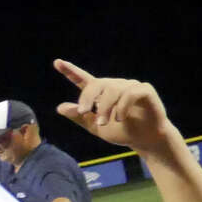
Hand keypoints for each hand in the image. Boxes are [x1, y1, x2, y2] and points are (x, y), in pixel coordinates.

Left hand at [54, 59, 168, 152]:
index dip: (70, 71)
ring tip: (102, 123)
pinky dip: (122, 106)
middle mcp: (115, 86)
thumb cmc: (121, 131)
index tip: (57, 62)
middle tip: (83, 112)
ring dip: (104, 107)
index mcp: (101, 94)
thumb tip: (60, 107)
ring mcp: (131, 87)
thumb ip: (79, 117)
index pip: (84, 80)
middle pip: (97, 84)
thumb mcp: (94, 127)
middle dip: (87, 98)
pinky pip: (130, 93)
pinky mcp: (145, 90)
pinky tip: (119, 118)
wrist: (144, 139)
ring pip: (113, 89)